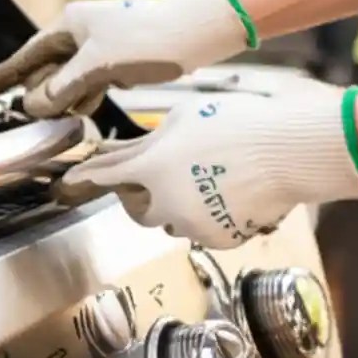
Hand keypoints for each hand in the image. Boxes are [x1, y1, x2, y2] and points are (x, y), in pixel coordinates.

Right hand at [0, 0, 249, 117]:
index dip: (10, 70)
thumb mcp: (98, 66)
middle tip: (27, 109)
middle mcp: (84, 30)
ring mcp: (104, 44)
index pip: (31, 50)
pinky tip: (84, 108)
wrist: (201, 31)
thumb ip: (62, 88)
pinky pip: (92, 79)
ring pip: (71, 75)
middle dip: (39, 88)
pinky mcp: (123, 58)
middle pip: (49, 65)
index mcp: (71, 22)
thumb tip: (34, 105)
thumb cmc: (151, 38)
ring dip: (64, 96)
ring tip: (54, 115)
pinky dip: (85, 94)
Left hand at [53, 87, 357, 248]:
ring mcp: (193, 226)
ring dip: (174, 205)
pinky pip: (199, 231)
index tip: (66, 186)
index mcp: (150, 169)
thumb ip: (147, 140)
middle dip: (138, 195)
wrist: (291, 151)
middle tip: (157, 176)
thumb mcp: (184, 118)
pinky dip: (204, 217)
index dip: (82, 180)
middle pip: (134, 209)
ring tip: (202, 178)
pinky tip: (226, 193)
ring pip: (169, 221)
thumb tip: (126, 150)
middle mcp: (165, 203)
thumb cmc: (240, 124)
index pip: (103, 177)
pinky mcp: (219, 240)